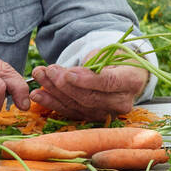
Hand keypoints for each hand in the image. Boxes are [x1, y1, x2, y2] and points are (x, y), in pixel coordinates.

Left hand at [28, 63, 149, 120]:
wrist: (125, 74)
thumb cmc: (117, 59)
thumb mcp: (111, 52)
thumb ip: (94, 61)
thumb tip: (71, 73)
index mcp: (131, 81)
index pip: (109, 83)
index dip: (87, 80)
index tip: (67, 73)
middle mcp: (122, 102)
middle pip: (90, 97)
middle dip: (65, 85)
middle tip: (47, 71)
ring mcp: (108, 113)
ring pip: (78, 106)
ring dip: (54, 92)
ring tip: (39, 77)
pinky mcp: (94, 118)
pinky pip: (71, 113)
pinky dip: (53, 103)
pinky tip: (39, 94)